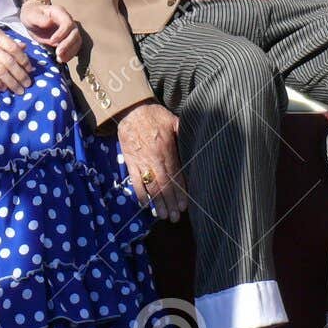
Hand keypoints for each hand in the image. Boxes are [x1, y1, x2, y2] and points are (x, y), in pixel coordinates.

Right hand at [0, 18, 35, 92]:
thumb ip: (6, 40)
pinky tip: (3, 89)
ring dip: (12, 82)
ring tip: (19, 90)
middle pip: (10, 62)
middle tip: (28, 84)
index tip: (30, 70)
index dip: (24, 60)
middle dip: (21, 75)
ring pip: (1, 71)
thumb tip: (23, 47)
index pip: (14, 48)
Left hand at [18, 0, 82, 63]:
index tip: (51, 41)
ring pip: (77, 41)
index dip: (62, 33)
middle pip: (75, 33)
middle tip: (58, 53)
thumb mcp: (31, 16)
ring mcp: (69, 30)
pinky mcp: (68, 39)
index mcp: (59, 13)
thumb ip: (39, 19)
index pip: (67, 23)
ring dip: (70, 51)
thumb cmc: (31, 15)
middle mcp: (67, 21)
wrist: (32, 19)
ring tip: (60, 59)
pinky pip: (74, 47)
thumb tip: (50, 23)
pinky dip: (69, 54)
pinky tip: (61, 60)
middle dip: (68, 44)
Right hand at [116, 101, 186, 221]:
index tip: (184, 206)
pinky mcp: (130, 162)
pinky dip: (139, 194)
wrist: (130, 110)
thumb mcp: (174, 120)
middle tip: (176, 217)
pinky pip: (135, 181)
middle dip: (170, 202)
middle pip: (164, 185)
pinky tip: (145, 205)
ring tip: (164, 216)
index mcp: (167, 149)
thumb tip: (197, 144)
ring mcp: (141, 162)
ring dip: (157, 202)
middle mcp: (154, 158)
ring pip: (150, 186)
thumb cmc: (155, 115)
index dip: (180, 192)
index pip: (175, 175)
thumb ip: (185, 134)